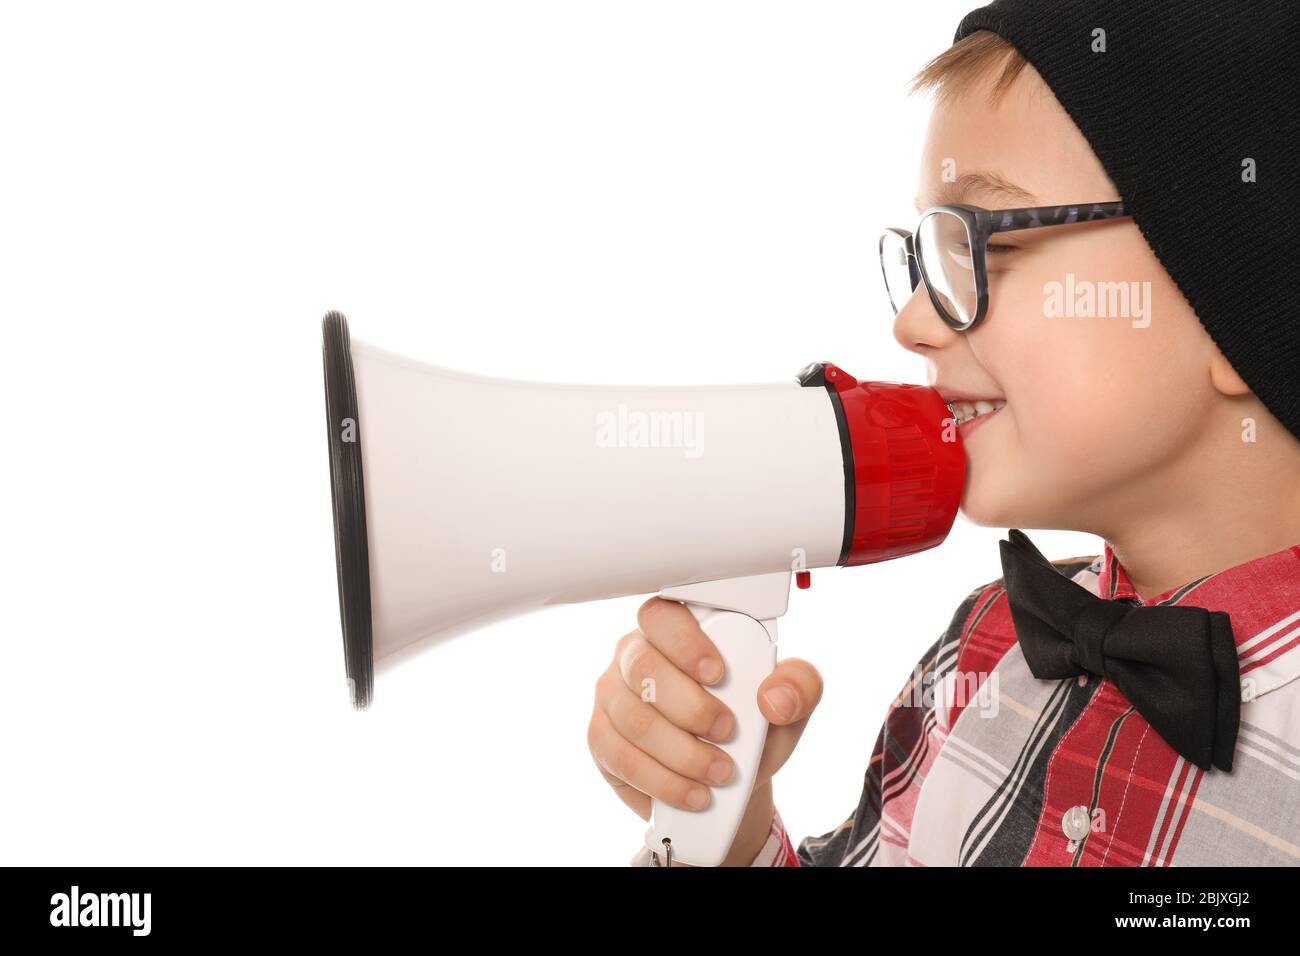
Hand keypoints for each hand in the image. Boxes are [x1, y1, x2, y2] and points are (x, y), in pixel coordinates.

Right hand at [587, 596, 822, 864]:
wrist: (728, 782)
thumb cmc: (752, 727)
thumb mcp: (789, 705)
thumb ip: (799, 686)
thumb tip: (774, 696)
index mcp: (677, 630)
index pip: (663, 615)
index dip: (685, 641)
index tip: (718, 673)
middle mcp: (636, 656)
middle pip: (643, 667)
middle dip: (690, 706)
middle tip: (727, 732)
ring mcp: (613, 696)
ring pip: (633, 718)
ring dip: (682, 753)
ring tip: (720, 771)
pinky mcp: (602, 739)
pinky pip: (623, 758)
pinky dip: (664, 781)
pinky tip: (694, 792)